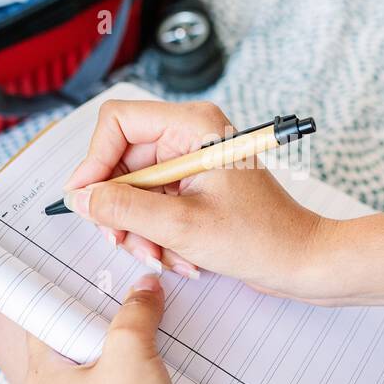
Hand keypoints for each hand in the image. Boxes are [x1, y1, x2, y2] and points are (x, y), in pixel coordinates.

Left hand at [0, 275, 209, 383]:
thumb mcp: (128, 351)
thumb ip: (136, 312)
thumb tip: (146, 287)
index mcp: (45, 375)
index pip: (41, 317)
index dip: (58, 288)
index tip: (76, 263)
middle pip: (75, 338)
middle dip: (101, 311)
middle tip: (122, 279)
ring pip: (104, 362)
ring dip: (125, 340)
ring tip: (149, 309)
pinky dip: (142, 366)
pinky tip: (164, 352)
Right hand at [62, 99, 336, 300]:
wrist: (302, 261)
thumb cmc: (260, 238)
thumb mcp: (181, 226)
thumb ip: (124, 208)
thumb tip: (81, 197)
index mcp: (192, 125)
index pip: (117, 122)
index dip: (94, 161)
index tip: (85, 200)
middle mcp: (190, 135)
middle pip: (122, 160)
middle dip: (120, 208)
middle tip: (123, 242)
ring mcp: (192, 161)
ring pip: (135, 189)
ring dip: (140, 229)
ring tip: (162, 257)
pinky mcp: (195, 186)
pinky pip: (155, 204)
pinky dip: (158, 234)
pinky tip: (180, 257)